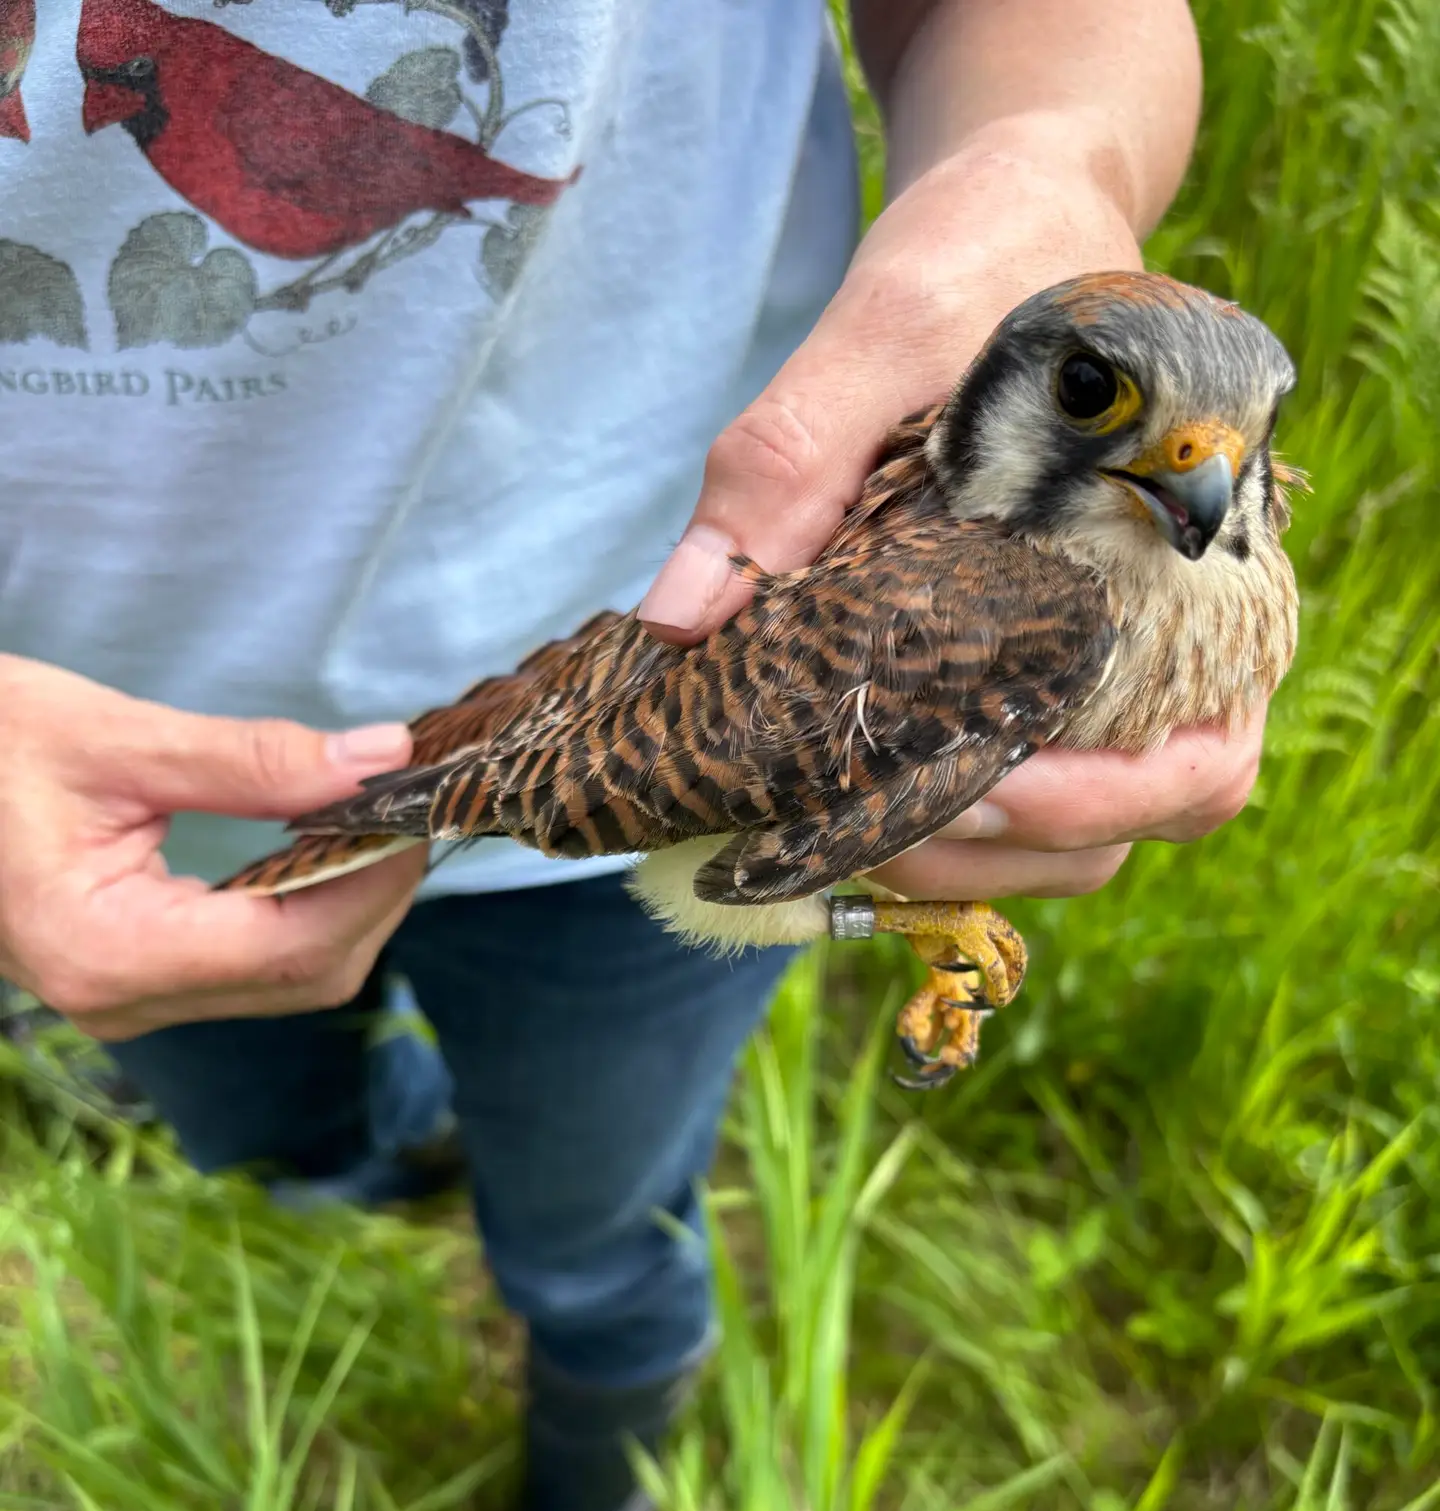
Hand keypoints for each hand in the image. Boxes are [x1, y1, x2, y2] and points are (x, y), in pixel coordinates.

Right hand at [0, 655, 425, 1041]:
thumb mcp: (113, 739)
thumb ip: (251, 759)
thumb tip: (378, 758)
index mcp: (107, 952)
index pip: (291, 945)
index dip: (373, 883)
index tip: (419, 812)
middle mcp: (122, 1001)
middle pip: (305, 977)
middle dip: (373, 896)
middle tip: (410, 810)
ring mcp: (130, 1004)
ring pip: (288, 981)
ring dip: (347, 906)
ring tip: (375, 823)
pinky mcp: (137, 984)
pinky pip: (252, 967)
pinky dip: (303, 913)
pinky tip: (321, 850)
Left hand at [637, 128, 1249, 901]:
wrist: (1023, 214)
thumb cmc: (988, 256)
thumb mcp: (890, 331)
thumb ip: (792, 461)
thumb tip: (681, 620)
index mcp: (1193, 567)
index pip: (1200, 757)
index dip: (1093, 807)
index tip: (964, 792)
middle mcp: (1180, 637)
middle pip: (1139, 820)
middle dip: (1004, 850)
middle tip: (864, 835)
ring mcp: (1117, 662)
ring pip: (1084, 831)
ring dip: (971, 857)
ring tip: (842, 832)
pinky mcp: (1046, 665)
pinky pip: (1027, 783)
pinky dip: (945, 821)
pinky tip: (848, 799)